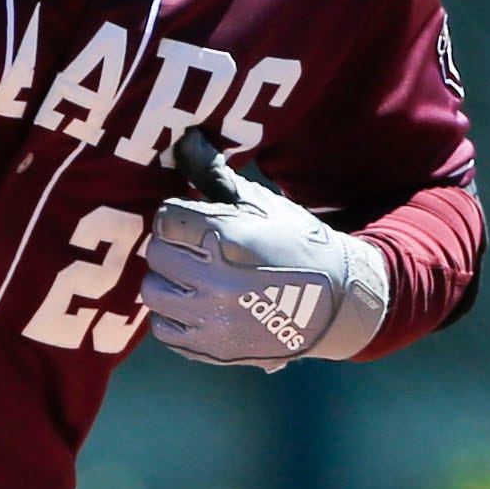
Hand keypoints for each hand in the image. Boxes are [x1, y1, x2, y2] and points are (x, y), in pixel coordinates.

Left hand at [138, 128, 389, 368]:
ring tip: (195, 275)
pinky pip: (163, 328)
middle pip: (156, 253)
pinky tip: (198, 304)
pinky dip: (174, 315)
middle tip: (196, 248)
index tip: (195, 221)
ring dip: (169, 280)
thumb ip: (215, 175)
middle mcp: (217, 281)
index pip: (164, 219)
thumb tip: (183, 140)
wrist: (337, 302)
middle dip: (173, 246)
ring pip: (152, 291)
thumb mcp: (260, 204)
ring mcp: (213, 319)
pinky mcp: (213, 349)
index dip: (178, 217)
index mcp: (227, 238)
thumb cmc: (294, 243)